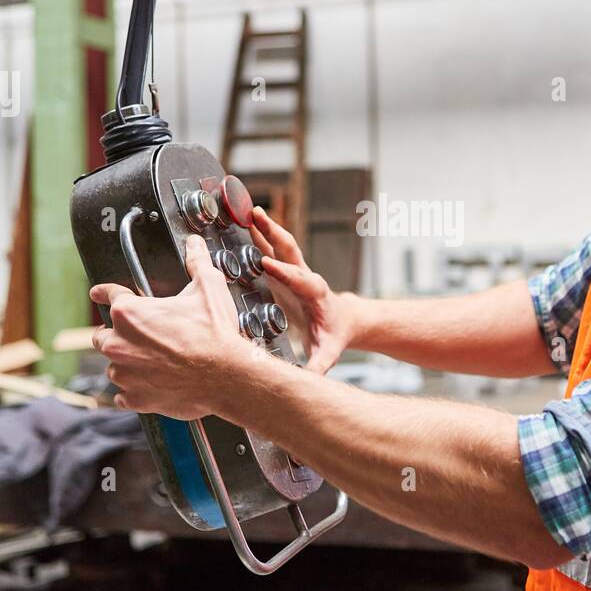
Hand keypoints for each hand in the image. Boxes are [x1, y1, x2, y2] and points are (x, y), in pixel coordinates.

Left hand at [89, 234, 252, 419]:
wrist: (228, 376)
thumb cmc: (215, 334)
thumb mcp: (208, 288)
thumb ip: (196, 263)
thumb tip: (195, 245)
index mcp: (129, 314)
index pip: (108, 296)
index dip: (104, 292)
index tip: (98, 293)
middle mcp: (119, 343)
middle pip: (103, 335)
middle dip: (116, 333)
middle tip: (139, 334)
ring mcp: (125, 373)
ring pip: (114, 365)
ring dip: (126, 362)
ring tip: (150, 360)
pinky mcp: (135, 398)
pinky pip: (123, 394)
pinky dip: (133, 389)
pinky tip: (150, 382)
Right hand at [248, 206, 355, 372]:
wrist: (346, 320)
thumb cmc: (336, 334)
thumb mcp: (329, 351)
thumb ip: (319, 365)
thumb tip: (307, 381)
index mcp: (314, 293)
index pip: (298, 279)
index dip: (283, 271)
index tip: (266, 263)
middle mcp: (305, 276)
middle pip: (290, 250)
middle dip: (273, 233)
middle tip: (256, 216)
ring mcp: (296, 270)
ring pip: (281, 243)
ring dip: (265, 226)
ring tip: (248, 209)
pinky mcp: (287, 269)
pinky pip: (273, 247)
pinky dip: (260, 234)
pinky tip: (244, 221)